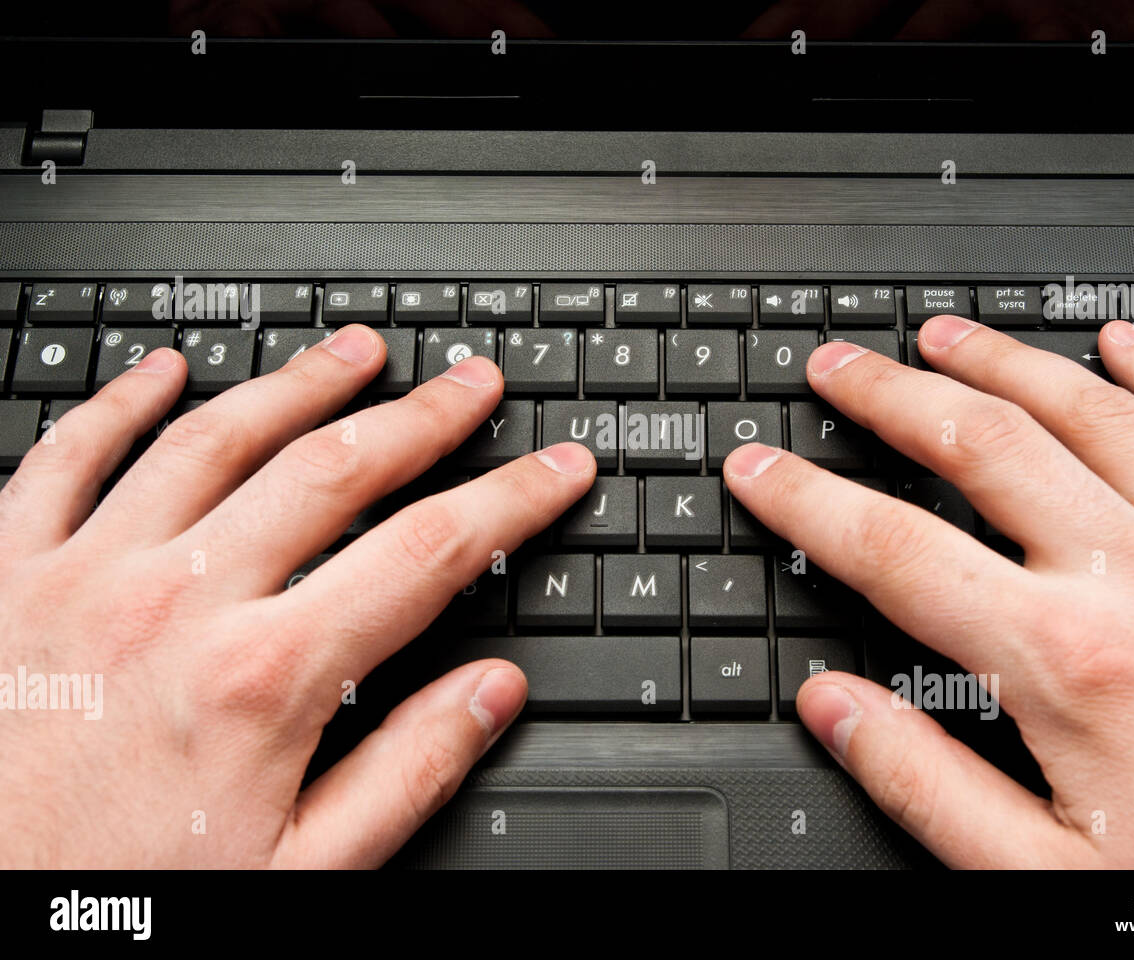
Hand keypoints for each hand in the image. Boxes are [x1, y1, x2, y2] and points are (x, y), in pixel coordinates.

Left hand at [0, 324, 593, 867]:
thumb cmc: (126, 900)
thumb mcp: (299, 873)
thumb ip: (407, 774)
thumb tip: (493, 694)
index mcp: (263, 677)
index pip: (427, 554)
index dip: (510, 500)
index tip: (556, 468)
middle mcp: (177, 605)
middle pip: (331, 470)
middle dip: (421, 417)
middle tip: (472, 383)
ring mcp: (86, 579)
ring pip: (213, 439)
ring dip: (298, 384)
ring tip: (358, 351)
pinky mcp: (8, 579)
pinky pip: (65, 460)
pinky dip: (119, 404)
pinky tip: (163, 371)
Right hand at [724, 316, 1133, 867]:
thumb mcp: (1047, 874)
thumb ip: (923, 783)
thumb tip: (831, 709)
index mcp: (1066, 658)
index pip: (894, 551)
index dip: (807, 502)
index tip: (759, 470)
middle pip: (983, 446)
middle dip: (890, 397)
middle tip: (837, 367)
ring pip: (1091, 412)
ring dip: (1004, 362)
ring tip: (943, 334)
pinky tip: (1121, 342)